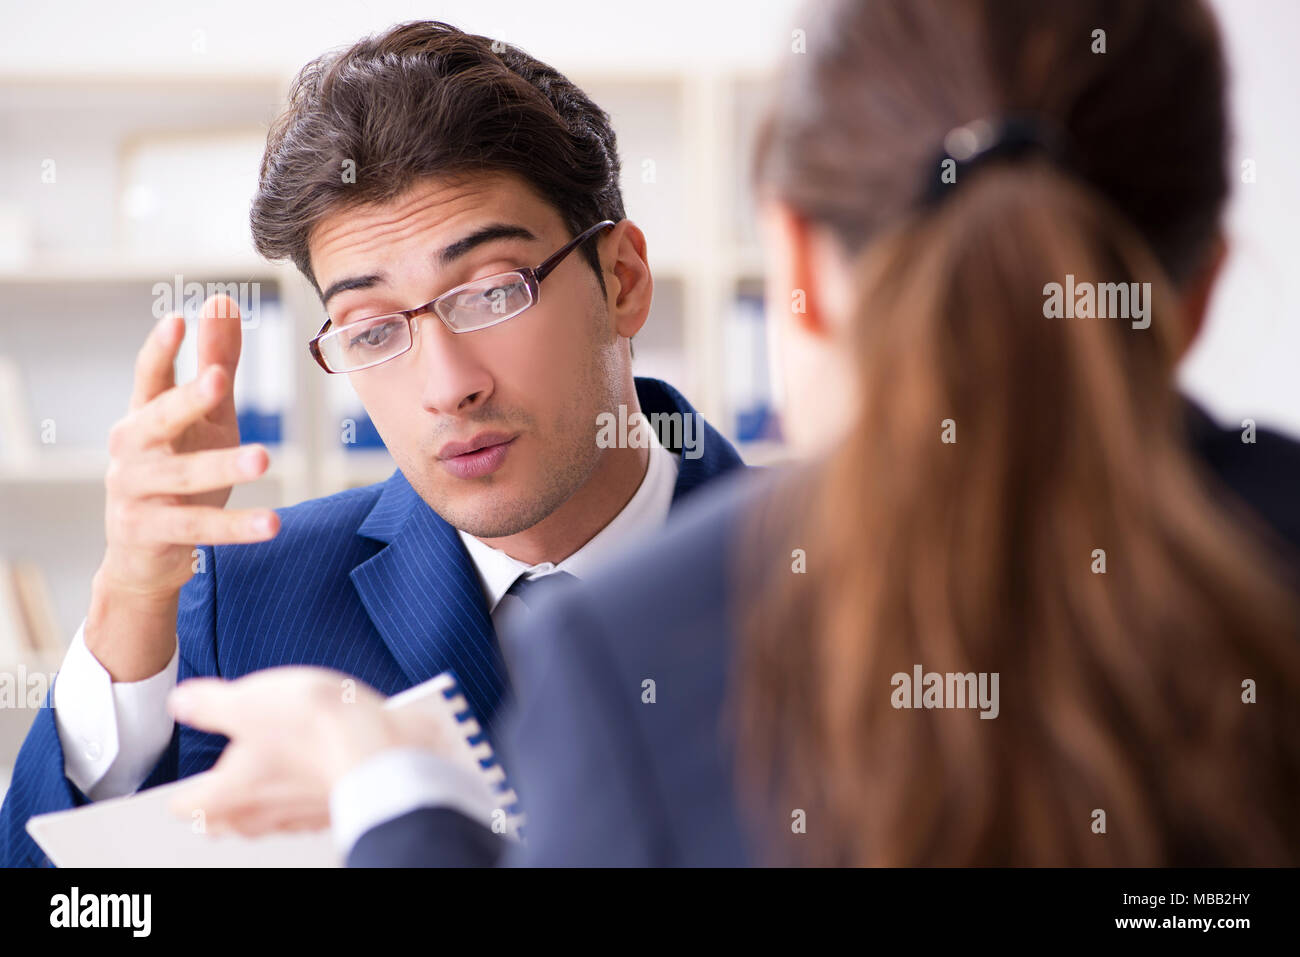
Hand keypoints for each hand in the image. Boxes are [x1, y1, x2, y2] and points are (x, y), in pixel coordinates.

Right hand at [87, 294, 280, 679]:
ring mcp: (134, 492)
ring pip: (182, 476)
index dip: (161, 350)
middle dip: (187, 400)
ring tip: (264, 457)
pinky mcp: (147, 532)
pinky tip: (271, 523)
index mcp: (144, 415)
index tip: (178, 319)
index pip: (150, 377)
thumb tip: (222, 298)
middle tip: (219, 379)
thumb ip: (216, 362)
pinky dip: (234, 527)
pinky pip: (196, 529)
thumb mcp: (206, 417)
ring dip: (222, 465)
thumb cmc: (180, 471)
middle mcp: (132, 449)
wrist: (143, 554)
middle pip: (157, 419)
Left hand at [164, 668, 449, 837]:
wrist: (383, 751)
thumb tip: (183, 702)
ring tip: (267, 777)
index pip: (186, 806)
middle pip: (225, 822)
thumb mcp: (249, 700)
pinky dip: (303, 793)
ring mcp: (298, 817)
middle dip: (220, 806)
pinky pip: (306, 809)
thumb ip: (208, 704)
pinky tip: (311, 773)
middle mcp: (260, 815)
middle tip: (219, 789)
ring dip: (264, 800)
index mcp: (227, 793)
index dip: (181, 793)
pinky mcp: (333, 809)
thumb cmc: (315, 730)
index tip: (181, 789)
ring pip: (266, 819)